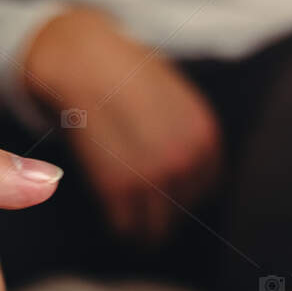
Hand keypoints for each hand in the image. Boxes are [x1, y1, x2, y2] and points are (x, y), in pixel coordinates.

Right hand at [20, 6, 220, 243]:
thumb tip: (193, 176)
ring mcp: (154, 173)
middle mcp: (187, 157)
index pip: (206, 189)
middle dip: (166, 214)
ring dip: (144, 229)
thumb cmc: (128, 78)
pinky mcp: (118, 185)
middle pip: (182, 212)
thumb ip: (190, 137)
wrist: (85, 60)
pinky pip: (125, 225)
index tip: (168, 197)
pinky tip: (115, 218)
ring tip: (132, 223)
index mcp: (206, 136)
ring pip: (155, 228)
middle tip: (147, 211)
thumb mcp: (178, 99)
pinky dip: (120, 227)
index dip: (186, 195)